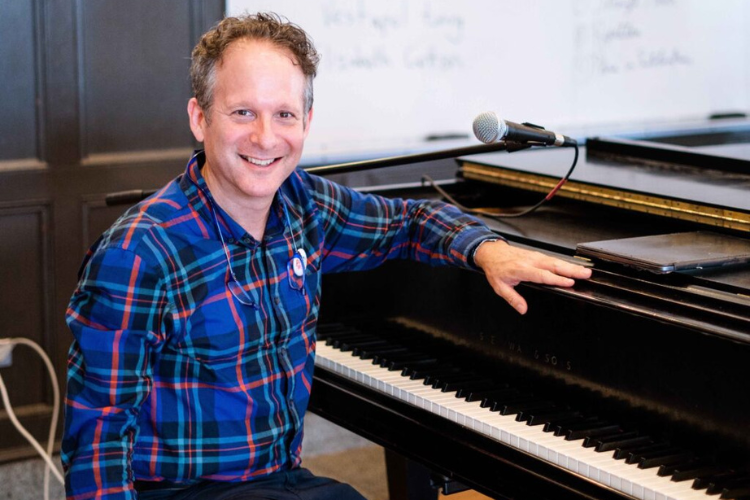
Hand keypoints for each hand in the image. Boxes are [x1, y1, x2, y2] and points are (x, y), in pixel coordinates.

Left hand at [473, 240, 591, 314]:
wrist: (492, 252)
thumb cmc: (496, 269)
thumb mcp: (499, 287)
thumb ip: (512, 298)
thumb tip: (523, 309)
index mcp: (521, 269)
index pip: (542, 275)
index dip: (557, 279)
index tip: (570, 282)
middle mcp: (530, 261)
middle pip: (554, 266)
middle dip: (571, 270)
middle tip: (586, 274)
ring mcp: (535, 257)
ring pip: (556, 261)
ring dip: (571, 266)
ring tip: (585, 271)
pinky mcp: (537, 255)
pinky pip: (553, 259)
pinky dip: (565, 263)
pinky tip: (574, 267)